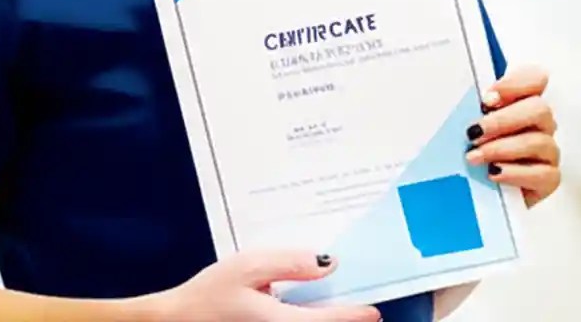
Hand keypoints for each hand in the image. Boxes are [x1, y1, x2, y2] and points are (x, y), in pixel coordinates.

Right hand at [146, 250, 381, 321]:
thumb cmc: (207, 296)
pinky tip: (299, 310)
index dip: (357, 316)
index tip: (374, 311)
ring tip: (332, 310)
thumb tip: (329, 263)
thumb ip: (291, 264)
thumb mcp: (248, 267)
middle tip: (360, 310)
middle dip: (341, 320)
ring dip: (321, 321)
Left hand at [464, 65, 560, 207]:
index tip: (487, 98)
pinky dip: (516, 173)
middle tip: (474, 131)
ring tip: (474, 157)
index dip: (515, 84)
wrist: (474, 194)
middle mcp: (540, 124)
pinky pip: (543, 173)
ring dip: (502, 148)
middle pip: (538, 109)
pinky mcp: (548, 179)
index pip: (535, 79)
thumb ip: (471, 108)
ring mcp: (547, 151)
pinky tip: (494, 173)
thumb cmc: (471, 152)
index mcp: (522, 102)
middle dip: (503, 119)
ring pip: (539, 142)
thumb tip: (459, 98)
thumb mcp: (467, 125)